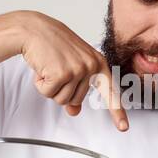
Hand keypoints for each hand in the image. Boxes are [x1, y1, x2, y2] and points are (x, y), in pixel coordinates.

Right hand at [18, 13, 128, 130]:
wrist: (34, 29)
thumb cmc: (52, 44)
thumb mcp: (69, 65)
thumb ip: (75, 88)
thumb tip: (74, 111)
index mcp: (98, 62)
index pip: (110, 90)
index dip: (117, 111)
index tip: (124, 128)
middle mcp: (91, 66)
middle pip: (75, 99)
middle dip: (61, 89)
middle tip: (56, 68)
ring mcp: (78, 69)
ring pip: (62, 99)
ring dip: (50, 87)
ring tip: (49, 67)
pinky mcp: (62, 73)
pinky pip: (48, 93)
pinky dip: (40, 84)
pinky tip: (42, 68)